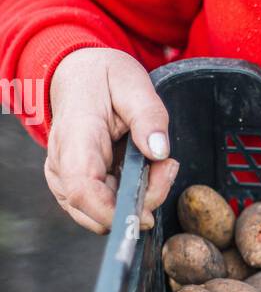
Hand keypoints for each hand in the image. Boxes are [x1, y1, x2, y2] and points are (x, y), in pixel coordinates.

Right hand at [46, 47, 177, 233]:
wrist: (78, 75)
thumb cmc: (103, 78)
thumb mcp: (132, 83)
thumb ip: (148, 116)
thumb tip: (159, 152)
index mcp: (74, 138)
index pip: (82, 191)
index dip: (112, 212)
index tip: (146, 214)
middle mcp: (61, 166)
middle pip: (97, 211)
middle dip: (140, 201)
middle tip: (167, 165)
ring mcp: (65, 180)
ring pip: (102, 216)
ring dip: (139, 198)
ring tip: (158, 163)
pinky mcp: (75, 188)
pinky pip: (105, 208)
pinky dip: (130, 195)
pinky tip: (144, 169)